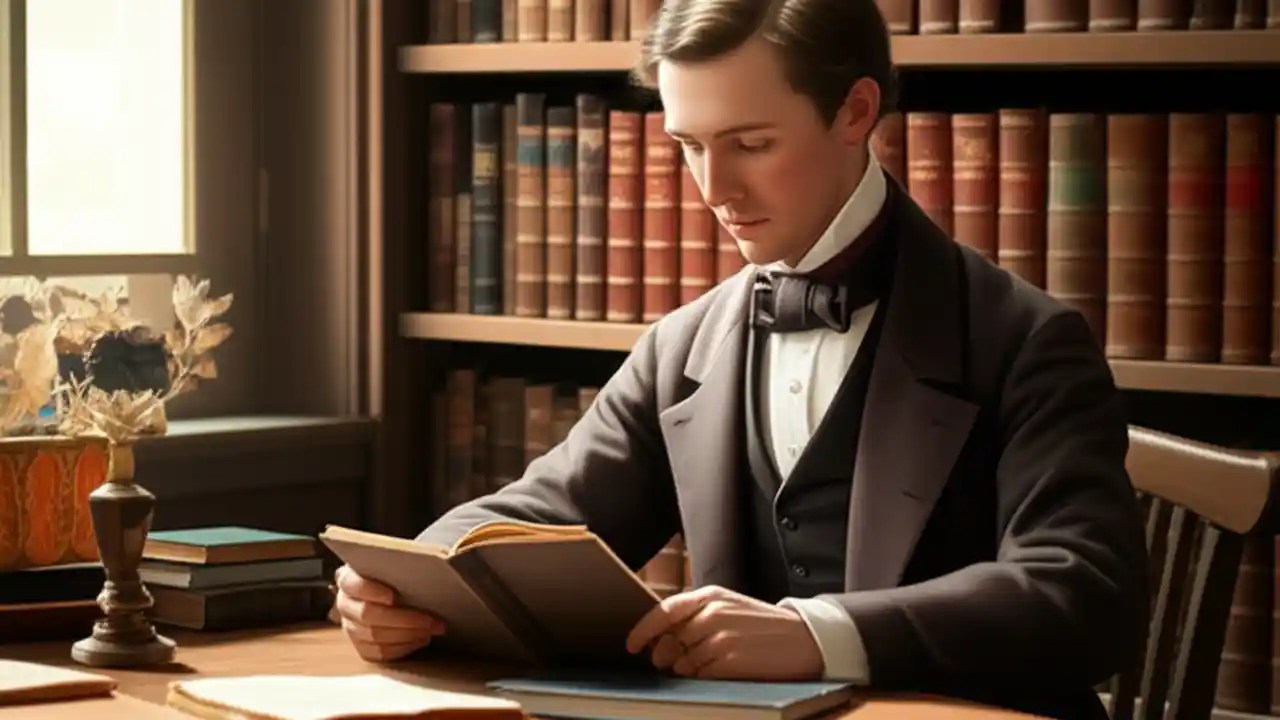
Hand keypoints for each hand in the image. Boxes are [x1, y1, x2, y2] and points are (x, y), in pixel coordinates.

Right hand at [334, 564, 444, 660]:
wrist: (385, 591)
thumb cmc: (392, 575)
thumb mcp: (391, 565)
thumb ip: (397, 566)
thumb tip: (420, 567)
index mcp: (348, 579)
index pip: (354, 585)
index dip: (372, 591)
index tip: (393, 596)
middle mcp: (345, 604)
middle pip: (367, 615)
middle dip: (404, 619)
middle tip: (431, 620)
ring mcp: (350, 628)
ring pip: (375, 636)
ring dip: (408, 634)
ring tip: (431, 630)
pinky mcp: (361, 646)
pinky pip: (379, 653)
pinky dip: (403, 647)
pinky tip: (421, 639)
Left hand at [625, 585, 823, 680]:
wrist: (805, 638)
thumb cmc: (763, 625)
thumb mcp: (730, 608)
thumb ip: (696, 617)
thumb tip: (660, 644)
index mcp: (711, 596)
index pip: (664, 611)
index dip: (643, 629)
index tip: (632, 645)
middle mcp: (712, 614)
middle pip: (670, 641)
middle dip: (667, 655)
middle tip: (673, 661)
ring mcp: (721, 638)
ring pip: (684, 662)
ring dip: (689, 670)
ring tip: (716, 662)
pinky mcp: (730, 661)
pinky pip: (701, 676)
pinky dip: (705, 679)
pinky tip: (723, 672)